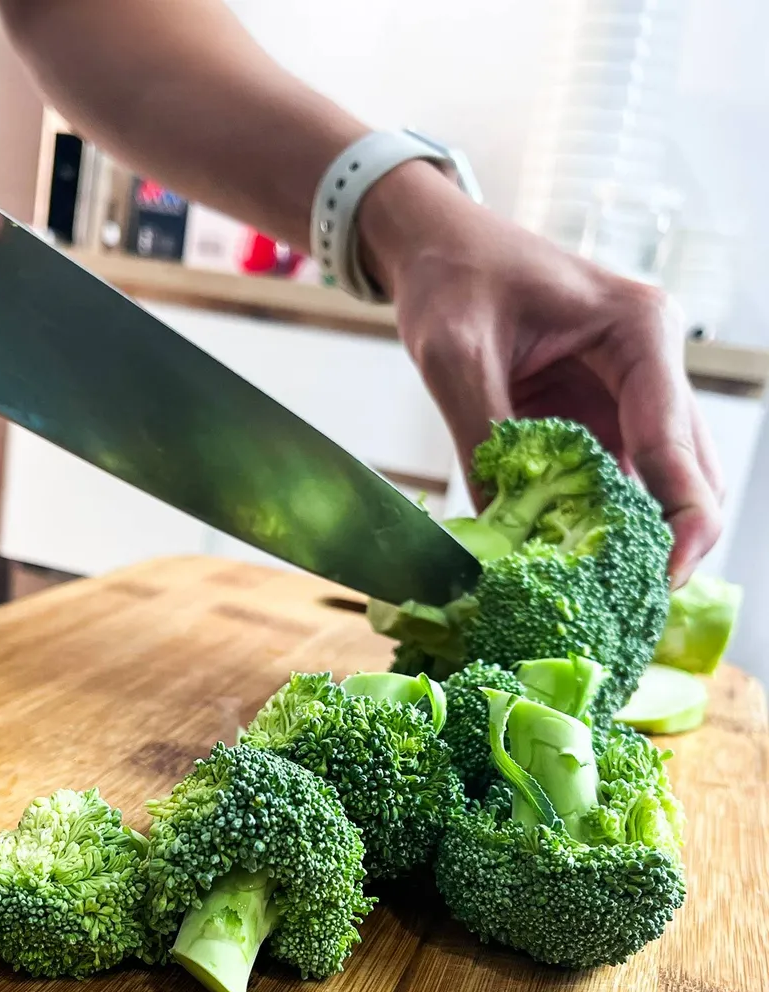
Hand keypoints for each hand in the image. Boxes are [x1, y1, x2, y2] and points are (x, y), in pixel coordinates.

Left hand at [360, 162, 722, 585]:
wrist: (437, 245)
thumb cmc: (453, 277)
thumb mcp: (454, 357)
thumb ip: (482, 442)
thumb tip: (499, 537)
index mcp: (638, 331)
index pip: (674, 439)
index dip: (679, 518)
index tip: (663, 580)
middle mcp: (651, 364)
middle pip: (691, 471)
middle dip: (671, 542)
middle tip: (634, 607)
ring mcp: (631, 395)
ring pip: (662, 485)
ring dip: (639, 541)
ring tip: (608, 599)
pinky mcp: (603, 418)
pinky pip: (618, 483)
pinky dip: (602, 525)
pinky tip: (576, 564)